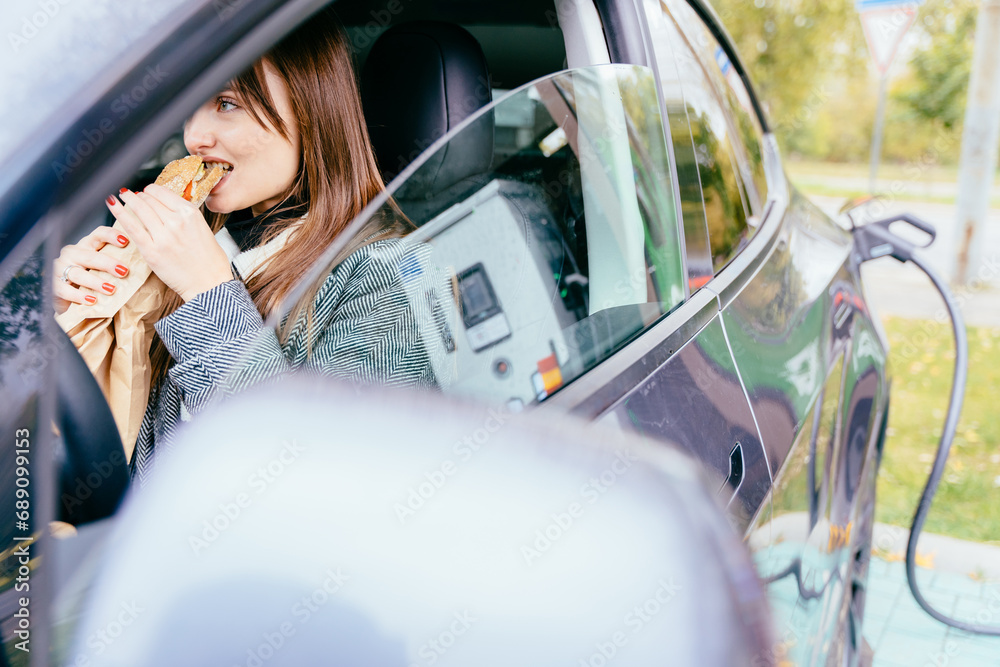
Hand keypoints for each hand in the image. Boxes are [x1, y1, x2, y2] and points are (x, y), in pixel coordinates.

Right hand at [53, 225, 131, 314]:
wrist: (74, 301)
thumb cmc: (95, 281)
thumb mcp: (106, 269)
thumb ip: (119, 263)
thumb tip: (146, 260)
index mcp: (87, 245)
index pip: (98, 234)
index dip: (111, 235)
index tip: (126, 241)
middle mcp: (73, 254)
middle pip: (89, 255)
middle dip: (107, 263)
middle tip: (124, 271)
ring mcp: (61, 269)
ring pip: (77, 273)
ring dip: (95, 281)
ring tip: (111, 289)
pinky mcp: (54, 286)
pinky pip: (64, 289)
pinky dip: (79, 295)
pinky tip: (91, 300)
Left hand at [108, 185, 233, 301]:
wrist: (209, 285)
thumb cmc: (211, 262)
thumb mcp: (204, 229)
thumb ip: (186, 218)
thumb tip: (168, 209)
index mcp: (191, 214)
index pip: (164, 193)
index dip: (152, 190)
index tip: (148, 191)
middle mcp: (177, 221)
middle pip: (150, 199)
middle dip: (140, 195)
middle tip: (134, 195)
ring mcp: (163, 236)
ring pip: (140, 209)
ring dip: (128, 199)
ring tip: (123, 195)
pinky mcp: (151, 251)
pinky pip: (131, 227)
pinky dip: (119, 213)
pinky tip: (112, 204)